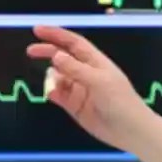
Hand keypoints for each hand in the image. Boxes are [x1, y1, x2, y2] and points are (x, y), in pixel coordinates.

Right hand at [25, 25, 161, 161]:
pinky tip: (51, 93)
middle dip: (47, 52)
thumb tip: (55, 56)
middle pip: (63, 57)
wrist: (130, 131)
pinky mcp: (75, 106)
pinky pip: (59, 95)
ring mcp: (80, 89)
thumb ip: (75, 69)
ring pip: (59, 77)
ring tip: (51, 82)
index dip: (56, 35)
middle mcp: (86, 73)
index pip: (73, 43)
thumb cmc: (120, 101)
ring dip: (52, 77)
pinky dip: (52, 92)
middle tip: (30, 50)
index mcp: (95, 62)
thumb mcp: (98, 81)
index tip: (38, 30)